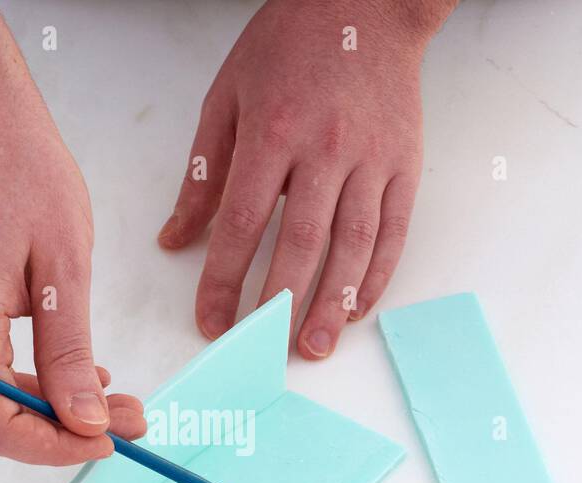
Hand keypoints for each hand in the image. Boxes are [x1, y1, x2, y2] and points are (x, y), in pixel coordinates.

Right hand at [0, 0, 144, 464]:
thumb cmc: (19, 173)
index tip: (111, 441)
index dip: (53, 448)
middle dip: (64, 431)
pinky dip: (32, 382)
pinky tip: (81, 373)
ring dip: (53, 409)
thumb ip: (69, 353)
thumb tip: (84, 422)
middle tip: (135, 419)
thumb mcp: (63, 267)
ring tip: (120, 398)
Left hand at [158, 0, 453, 359]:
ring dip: (332, 303)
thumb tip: (175, 238)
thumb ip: (202, 174)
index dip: (224, 281)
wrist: (365, 4)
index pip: (242, 224)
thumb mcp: (227, 98)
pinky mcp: (406, 163)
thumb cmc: (288, 46)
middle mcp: (324, 149)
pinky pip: (394, 230)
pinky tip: (356, 307)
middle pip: (300, 243)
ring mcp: (371, 158)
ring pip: (353, 244)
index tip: (212, 321)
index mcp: (271, 133)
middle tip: (264, 350)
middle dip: (278, 305)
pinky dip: (376, 274)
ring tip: (315, 346)